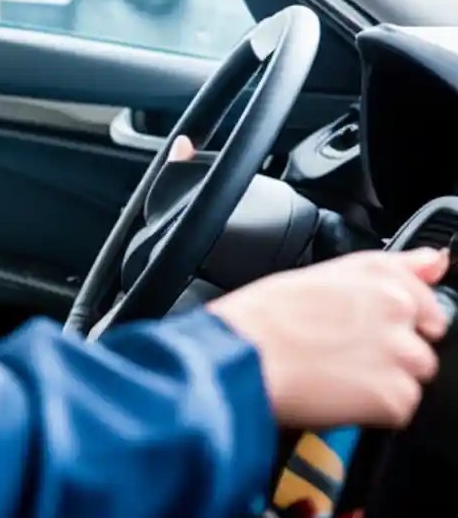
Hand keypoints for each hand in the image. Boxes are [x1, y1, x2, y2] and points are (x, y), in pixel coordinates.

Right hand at [208, 248, 450, 428]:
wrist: (240, 357)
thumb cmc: (261, 317)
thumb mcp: (321, 274)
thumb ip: (389, 269)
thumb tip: (434, 262)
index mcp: (379, 276)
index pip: (424, 302)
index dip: (394, 322)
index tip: (367, 332)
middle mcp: (398, 309)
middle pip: (419, 345)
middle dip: (389, 357)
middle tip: (339, 357)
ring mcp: (400, 354)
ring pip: (412, 378)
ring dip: (382, 384)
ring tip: (332, 378)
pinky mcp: (394, 396)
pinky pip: (398, 410)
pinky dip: (370, 413)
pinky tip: (333, 397)